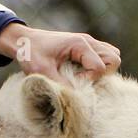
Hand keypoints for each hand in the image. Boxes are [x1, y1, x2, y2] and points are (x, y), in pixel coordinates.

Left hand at [0, 23, 120, 87]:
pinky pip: (104, 56)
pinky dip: (98, 66)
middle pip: (114, 59)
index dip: (88, 79)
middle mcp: (88, 41)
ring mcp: (89, 43)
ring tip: (83, 76)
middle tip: (82, 80)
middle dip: (102, 75)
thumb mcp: (41, 70)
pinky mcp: (86, 48)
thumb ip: (60, 83)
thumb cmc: (30, 52)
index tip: (72, 81)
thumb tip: (76, 97)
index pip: (100, 67)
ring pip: (112, 56)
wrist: (23, 40)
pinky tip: (82, 72)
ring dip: (102, 70)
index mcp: (79, 44)